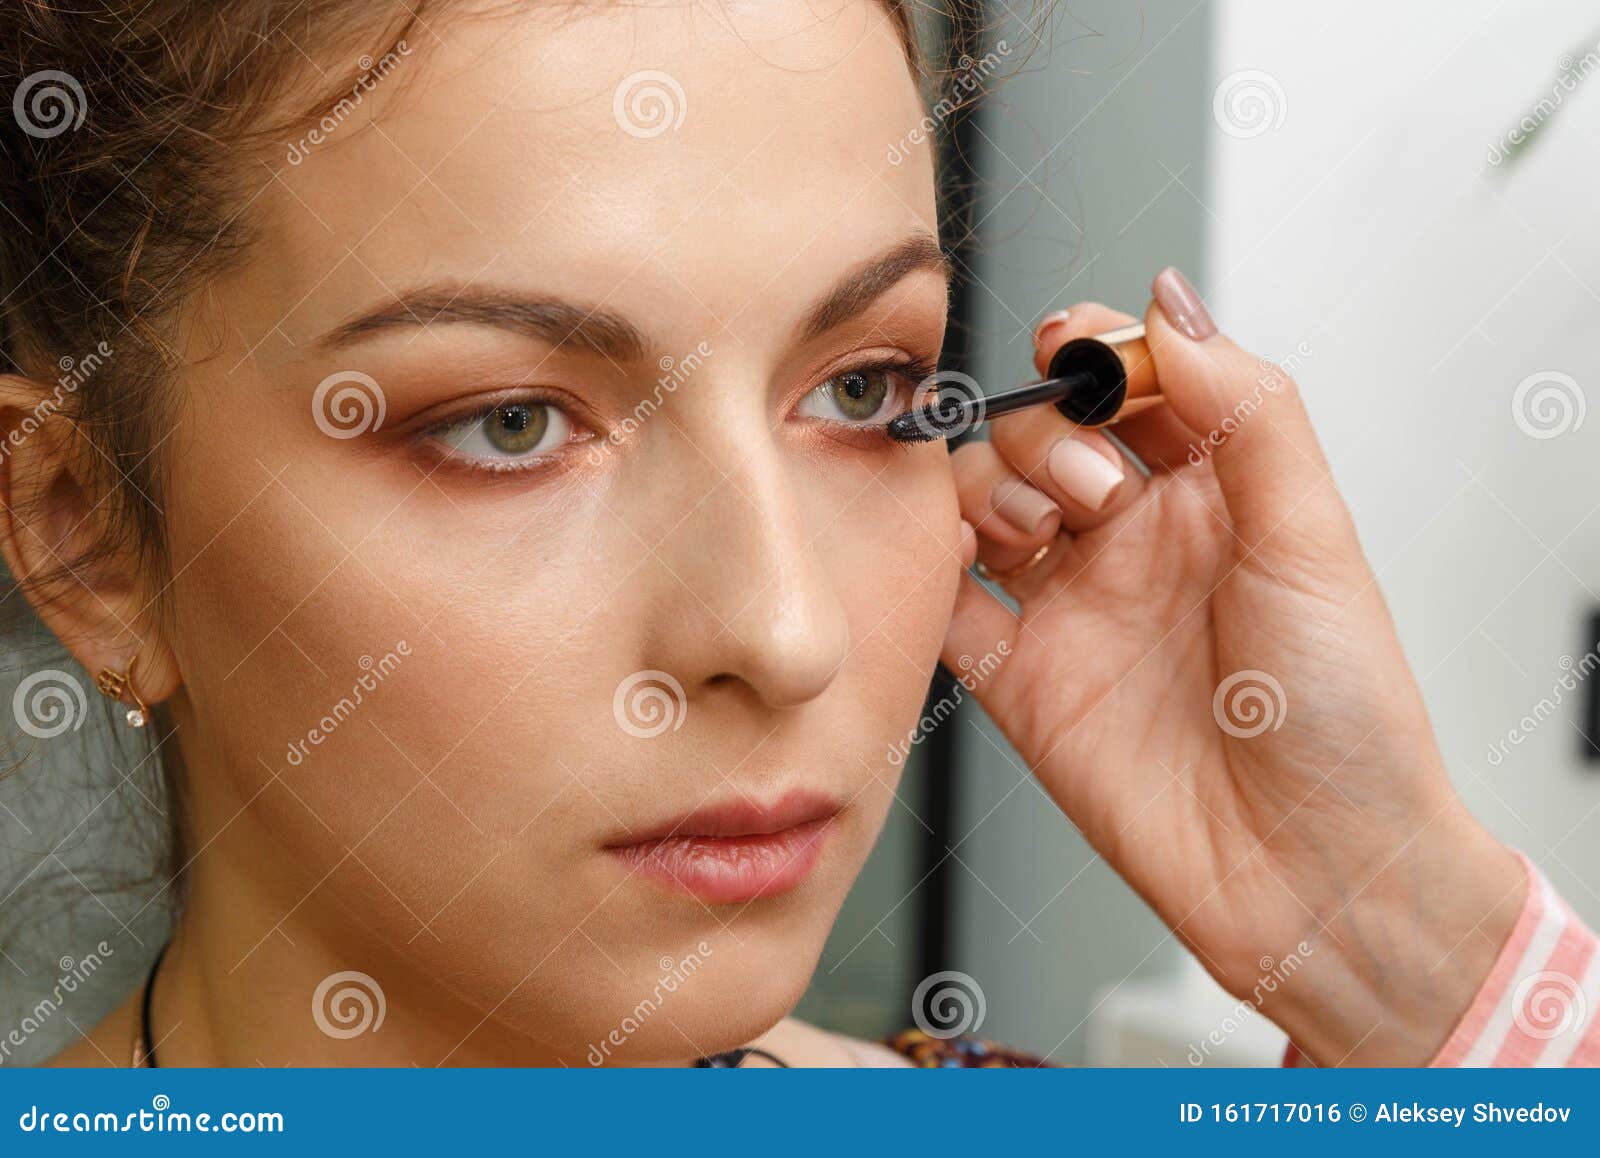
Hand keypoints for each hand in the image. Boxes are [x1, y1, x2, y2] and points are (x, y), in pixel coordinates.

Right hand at [944, 268, 1525, 1065]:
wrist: (1311, 870)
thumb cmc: (1342, 715)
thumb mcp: (1314, 535)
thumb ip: (1245, 408)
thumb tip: (1169, 303)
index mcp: (1210, 494)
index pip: (1126, 382)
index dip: (1090, 353)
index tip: (1076, 353)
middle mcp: (1132, 541)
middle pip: (1037, 432)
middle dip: (1042, 431)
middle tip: (1089, 486)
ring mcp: (1071, 607)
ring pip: (981, 504)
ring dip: (988, 492)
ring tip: (1040, 534)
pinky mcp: (1020, 679)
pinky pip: (947, 606)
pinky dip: (929, 575)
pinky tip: (955, 565)